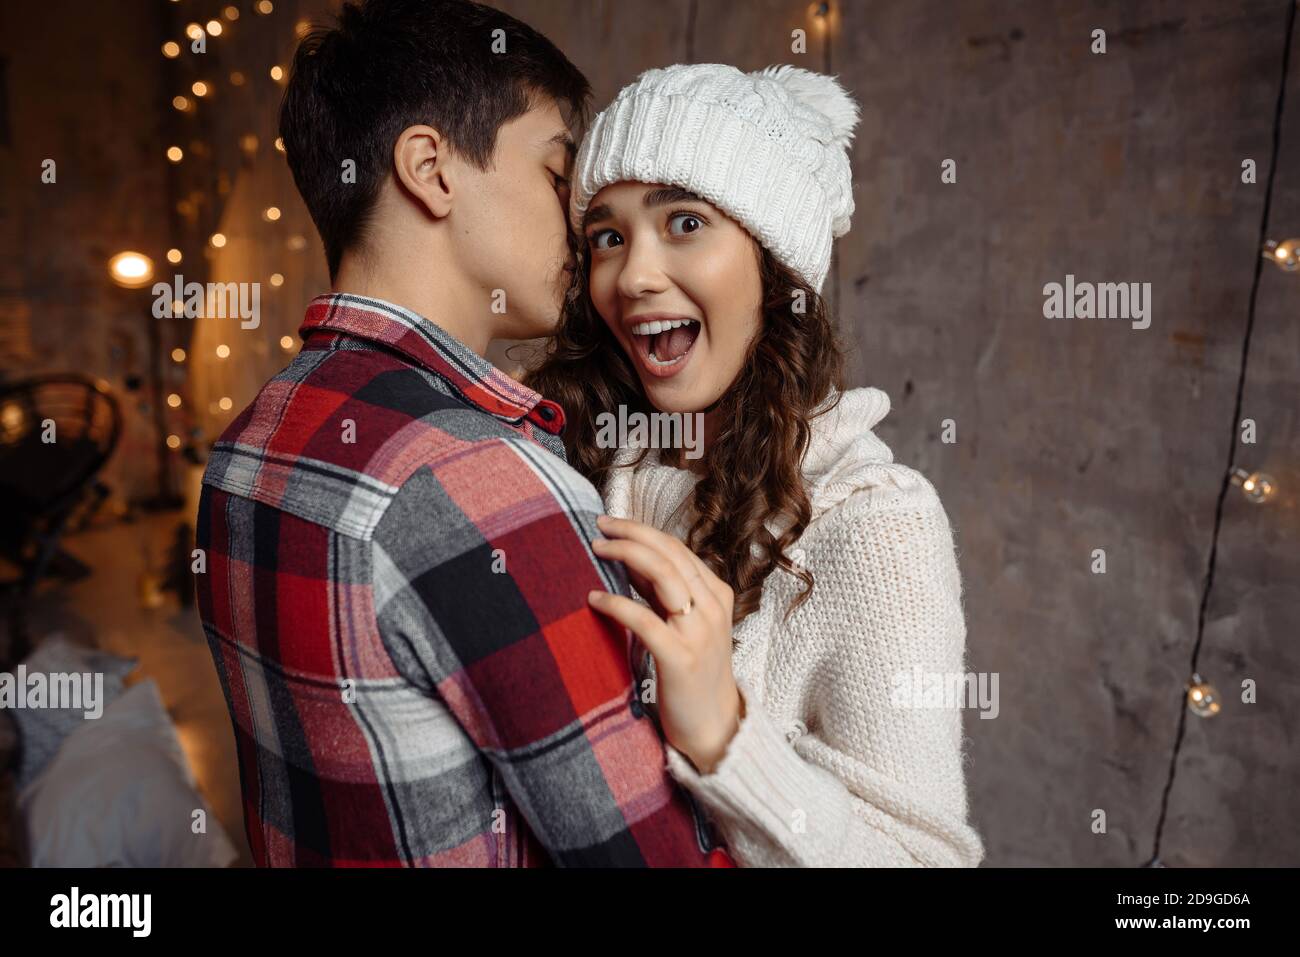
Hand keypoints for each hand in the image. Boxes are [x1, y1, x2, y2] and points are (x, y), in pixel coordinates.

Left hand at [587, 514, 740, 773]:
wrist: (714, 726)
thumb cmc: (693, 673)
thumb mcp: (685, 624)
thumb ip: (664, 593)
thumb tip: (630, 560)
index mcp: (717, 594)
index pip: (677, 548)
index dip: (642, 531)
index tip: (612, 524)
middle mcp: (712, 607)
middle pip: (670, 552)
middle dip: (631, 533)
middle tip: (599, 527)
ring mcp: (699, 631)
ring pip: (663, 574)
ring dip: (626, 555)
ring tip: (596, 549)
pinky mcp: (680, 657)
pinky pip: (644, 619)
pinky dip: (616, 603)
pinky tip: (594, 598)